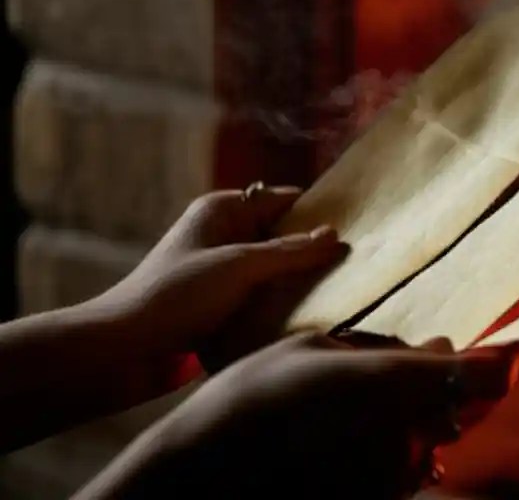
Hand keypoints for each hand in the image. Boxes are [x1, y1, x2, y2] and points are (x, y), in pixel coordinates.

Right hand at [75, 333, 514, 499]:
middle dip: (458, 389)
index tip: (515, 350)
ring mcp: (390, 476)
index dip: (506, 361)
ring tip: (360, 407)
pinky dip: (396, 451)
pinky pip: (405, 471)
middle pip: (463, 409)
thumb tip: (440, 349)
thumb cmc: (244, 402)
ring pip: (434, 440)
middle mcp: (403, 434)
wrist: (196, 484)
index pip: (484, 375)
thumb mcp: (307, 352)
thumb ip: (380, 351)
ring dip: (421, 421)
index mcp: (390, 383)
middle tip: (432, 367)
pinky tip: (349, 438)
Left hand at [89, 186, 346, 382]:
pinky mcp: (223, 305)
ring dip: (300, 284)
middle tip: (359, 267)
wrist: (124, 351)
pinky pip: (264, 299)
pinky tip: (310, 319)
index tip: (361, 229)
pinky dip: (283, 307)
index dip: (320, 213)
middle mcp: (225, 235)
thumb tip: (335, 236)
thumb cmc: (175, 296)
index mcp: (224, 211)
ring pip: (278, 271)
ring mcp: (224, 272)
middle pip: (285, 236)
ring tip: (342, 295)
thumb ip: (290, 251)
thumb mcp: (239, 266)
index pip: (286, 200)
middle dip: (315, 252)